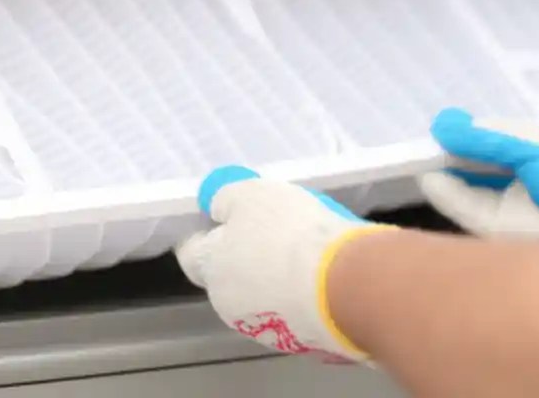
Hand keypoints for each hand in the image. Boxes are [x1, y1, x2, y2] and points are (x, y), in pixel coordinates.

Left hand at [176, 165, 394, 362]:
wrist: (347, 285)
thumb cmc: (289, 233)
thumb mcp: (251, 195)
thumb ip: (226, 200)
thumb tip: (216, 209)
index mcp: (212, 270)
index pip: (191, 254)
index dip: (204, 234)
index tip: (223, 220)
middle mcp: (230, 307)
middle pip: (229, 276)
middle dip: (245, 257)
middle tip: (274, 233)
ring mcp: (266, 330)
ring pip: (263, 298)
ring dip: (276, 280)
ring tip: (307, 257)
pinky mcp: (302, 343)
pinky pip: (296, 313)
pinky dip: (304, 299)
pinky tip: (327, 281)